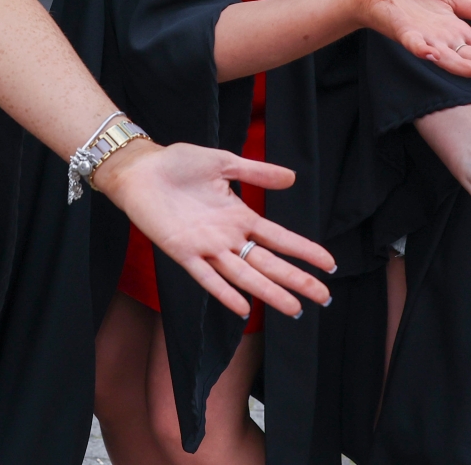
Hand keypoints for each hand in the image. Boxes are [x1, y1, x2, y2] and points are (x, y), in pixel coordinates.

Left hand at [94, 140, 335, 318]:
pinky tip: (244, 308)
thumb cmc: (178, 163)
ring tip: (294, 308)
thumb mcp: (223, 162)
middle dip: (297, 279)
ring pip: (244, 276)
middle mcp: (227, 237)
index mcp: (239, 216)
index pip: (279, 238)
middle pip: (268, 263)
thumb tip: (292, 178)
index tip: (329, 264)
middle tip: (323, 297)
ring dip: (269, 292)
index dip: (304, 251)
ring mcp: (206, 247)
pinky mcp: (182, 252)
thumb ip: (257, 172)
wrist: (140, 169)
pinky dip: (225, 293)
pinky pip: (207, 277)